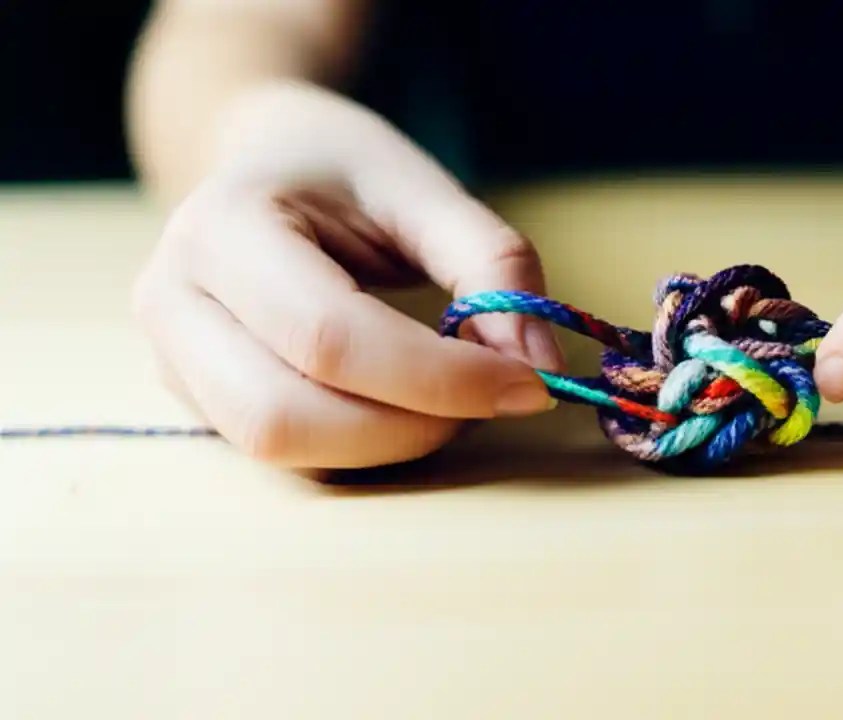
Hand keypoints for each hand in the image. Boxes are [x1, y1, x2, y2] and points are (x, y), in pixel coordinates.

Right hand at [132, 86, 561, 467]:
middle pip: (287, 416)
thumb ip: (492, 265)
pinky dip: (362, 445)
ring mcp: (170, 359)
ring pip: (280, 449)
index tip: (528, 383)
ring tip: (450, 400)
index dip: (438, 377)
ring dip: (387, 444)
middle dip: (409, 426)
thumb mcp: (424, 189)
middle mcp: (171, 301)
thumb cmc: (343, 170)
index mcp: (221, 227)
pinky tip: (405, 405)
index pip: (330, 337)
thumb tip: (540, 366)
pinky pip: (285, 451)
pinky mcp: (196, 400)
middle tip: (491, 399)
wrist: (259, 159)